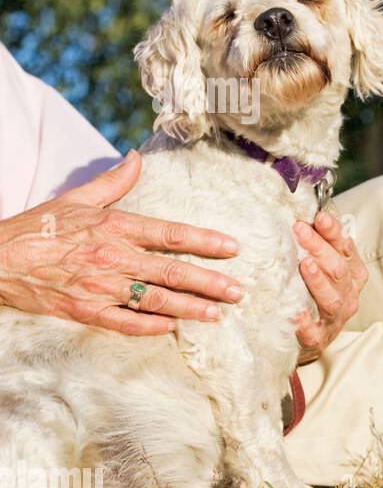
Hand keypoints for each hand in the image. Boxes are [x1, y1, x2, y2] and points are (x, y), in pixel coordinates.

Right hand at [0, 151, 243, 333]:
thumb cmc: (38, 227)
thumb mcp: (77, 197)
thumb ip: (114, 182)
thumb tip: (137, 158)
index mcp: (115, 228)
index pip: (172, 234)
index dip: (207, 242)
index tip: (233, 249)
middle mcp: (113, 258)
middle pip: (173, 272)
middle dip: (210, 283)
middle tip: (238, 292)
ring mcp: (100, 287)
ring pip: (156, 300)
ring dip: (190, 308)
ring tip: (217, 314)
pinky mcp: (85, 311)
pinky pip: (125, 322)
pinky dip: (151, 326)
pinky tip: (173, 328)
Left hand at [293, 210, 367, 364]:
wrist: (311, 338)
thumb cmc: (314, 294)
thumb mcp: (323, 267)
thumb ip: (319, 245)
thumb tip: (304, 215)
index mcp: (352, 274)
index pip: (346, 248)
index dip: (333, 232)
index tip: (318, 217)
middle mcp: (348, 294)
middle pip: (338, 269)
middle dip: (319, 248)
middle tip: (299, 230)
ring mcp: (335, 317)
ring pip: (331, 298)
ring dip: (318, 281)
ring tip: (304, 265)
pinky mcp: (318, 338)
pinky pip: (313, 332)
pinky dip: (305, 323)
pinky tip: (296, 313)